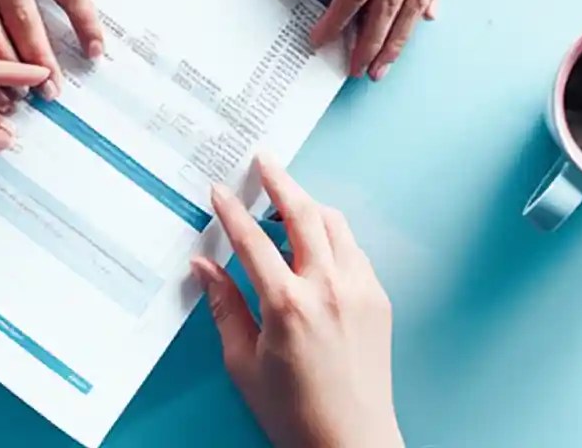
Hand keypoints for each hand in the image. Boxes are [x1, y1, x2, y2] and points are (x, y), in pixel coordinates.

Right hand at [192, 155, 400, 447]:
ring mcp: (359, 290)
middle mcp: (328, 288)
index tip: (220, 190)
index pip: (252, 239)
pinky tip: (315, 242)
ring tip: (287, 198)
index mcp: (288, 304)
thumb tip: (203, 266)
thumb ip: (225, 305)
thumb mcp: (243, 361)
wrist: (351, 441)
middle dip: (280, 181)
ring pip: (335, 224)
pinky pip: (353, 250)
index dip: (232, 210)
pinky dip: (332, 235)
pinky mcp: (377, 299)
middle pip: (302, 213)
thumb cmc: (293, 411)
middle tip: (263, 161)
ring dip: (309, 204)